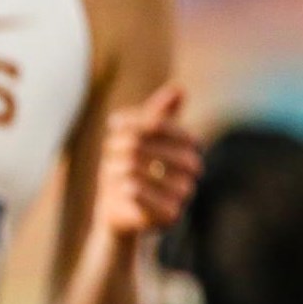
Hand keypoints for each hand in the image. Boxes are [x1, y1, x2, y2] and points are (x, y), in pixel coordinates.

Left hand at [94, 84, 200, 238]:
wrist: (120, 211)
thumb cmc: (129, 167)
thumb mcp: (138, 137)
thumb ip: (157, 113)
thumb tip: (180, 88)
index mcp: (189, 145)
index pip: (160, 125)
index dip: (134, 121)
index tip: (112, 123)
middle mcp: (193, 168)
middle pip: (146, 146)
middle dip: (121, 145)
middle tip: (109, 150)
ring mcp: (184, 193)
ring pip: (139, 170)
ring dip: (117, 168)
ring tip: (111, 170)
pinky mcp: (171, 215)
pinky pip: (146, 197)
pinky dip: (131, 190)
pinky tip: (124, 187)